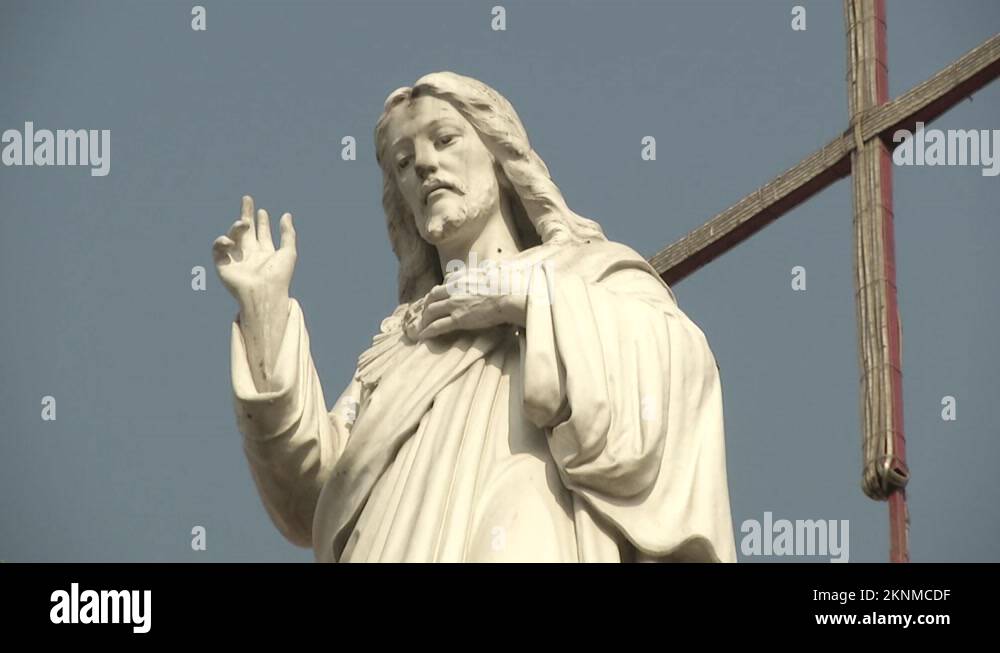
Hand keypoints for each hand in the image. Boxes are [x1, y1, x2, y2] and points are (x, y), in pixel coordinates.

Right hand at [212, 195, 296, 317]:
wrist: (264, 292)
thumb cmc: (279, 275)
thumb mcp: (288, 252)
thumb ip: (288, 233)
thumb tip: (287, 215)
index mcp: (266, 253)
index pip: (262, 233)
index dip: (262, 221)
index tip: (263, 211)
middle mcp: (251, 255)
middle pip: (247, 231)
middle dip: (246, 214)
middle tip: (247, 199)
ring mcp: (236, 259)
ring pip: (233, 236)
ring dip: (237, 227)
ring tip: (244, 223)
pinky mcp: (223, 265)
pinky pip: (217, 249)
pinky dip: (221, 242)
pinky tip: (229, 241)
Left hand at [416, 266, 527, 339]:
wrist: (508, 298)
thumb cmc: (505, 286)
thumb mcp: (492, 271)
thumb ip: (486, 270)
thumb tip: (491, 267)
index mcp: (462, 278)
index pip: (444, 283)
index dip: (439, 292)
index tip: (438, 298)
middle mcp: (454, 289)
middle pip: (432, 297)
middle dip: (427, 305)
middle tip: (425, 313)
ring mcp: (454, 304)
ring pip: (431, 311)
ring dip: (425, 320)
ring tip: (422, 326)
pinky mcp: (458, 318)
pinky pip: (437, 326)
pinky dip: (428, 331)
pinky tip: (423, 336)